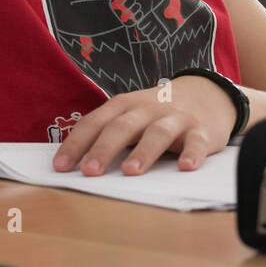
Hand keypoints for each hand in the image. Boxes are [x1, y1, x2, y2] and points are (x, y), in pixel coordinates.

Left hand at [52, 75, 238, 176]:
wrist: (206, 94)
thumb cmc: (156, 113)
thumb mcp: (131, 116)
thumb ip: (108, 134)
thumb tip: (74, 165)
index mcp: (124, 106)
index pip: (94, 123)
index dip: (76, 144)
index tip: (60, 167)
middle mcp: (147, 109)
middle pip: (123, 127)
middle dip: (104, 149)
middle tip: (89, 172)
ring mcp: (175, 118)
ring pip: (157, 133)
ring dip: (144, 152)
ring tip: (130, 172)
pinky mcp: (201, 131)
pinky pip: (196, 141)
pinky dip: (192, 153)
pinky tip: (186, 167)